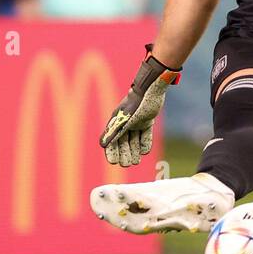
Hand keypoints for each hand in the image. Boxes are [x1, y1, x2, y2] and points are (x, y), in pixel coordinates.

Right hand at [99, 47, 180, 166]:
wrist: (151, 89)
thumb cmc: (137, 103)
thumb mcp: (125, 120)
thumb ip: (114, 132)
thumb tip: (102, 145)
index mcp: (117, 122)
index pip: (112, 139)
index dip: (112, 151)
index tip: (113, 162)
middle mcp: (125, 122)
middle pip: (123, 142)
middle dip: (124, 154)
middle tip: (127, 164)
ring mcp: (136, 122)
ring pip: (134, 140)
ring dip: (134, 151)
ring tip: (136, 162)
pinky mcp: (147, 120)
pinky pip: (145, 135)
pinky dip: (145, 142)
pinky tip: (145, 151)